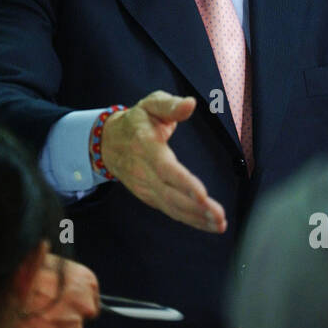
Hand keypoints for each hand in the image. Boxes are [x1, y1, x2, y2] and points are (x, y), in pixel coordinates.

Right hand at [9, 255, 99, 327]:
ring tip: (31, 320)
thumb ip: (59, 271)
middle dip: (62, 318)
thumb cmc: (20, 273)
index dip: (73, 305)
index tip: (58, 304)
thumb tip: (51, 256)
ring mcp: (73, 326)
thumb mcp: (45, 259)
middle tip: (40, 312)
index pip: (90, 302)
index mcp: (86, 281)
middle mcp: (85, 305)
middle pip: (78, 320)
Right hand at [101, 91, 226, 232]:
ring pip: (171, 206)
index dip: (183, 183)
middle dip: (195, 208)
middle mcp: (143, 170)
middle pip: (170, 193)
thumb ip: (170, 105)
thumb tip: (190, 103)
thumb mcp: (150, 104)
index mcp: (145, 145)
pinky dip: (190, 219)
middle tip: (219, 216)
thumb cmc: (136, 122)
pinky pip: (170, 210)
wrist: (108, 142)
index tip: (202, 195)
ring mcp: (144, 186)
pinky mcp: (149, 196)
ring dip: (196, 218)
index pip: (164, 168)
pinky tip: (208, 223)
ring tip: (219, 223)